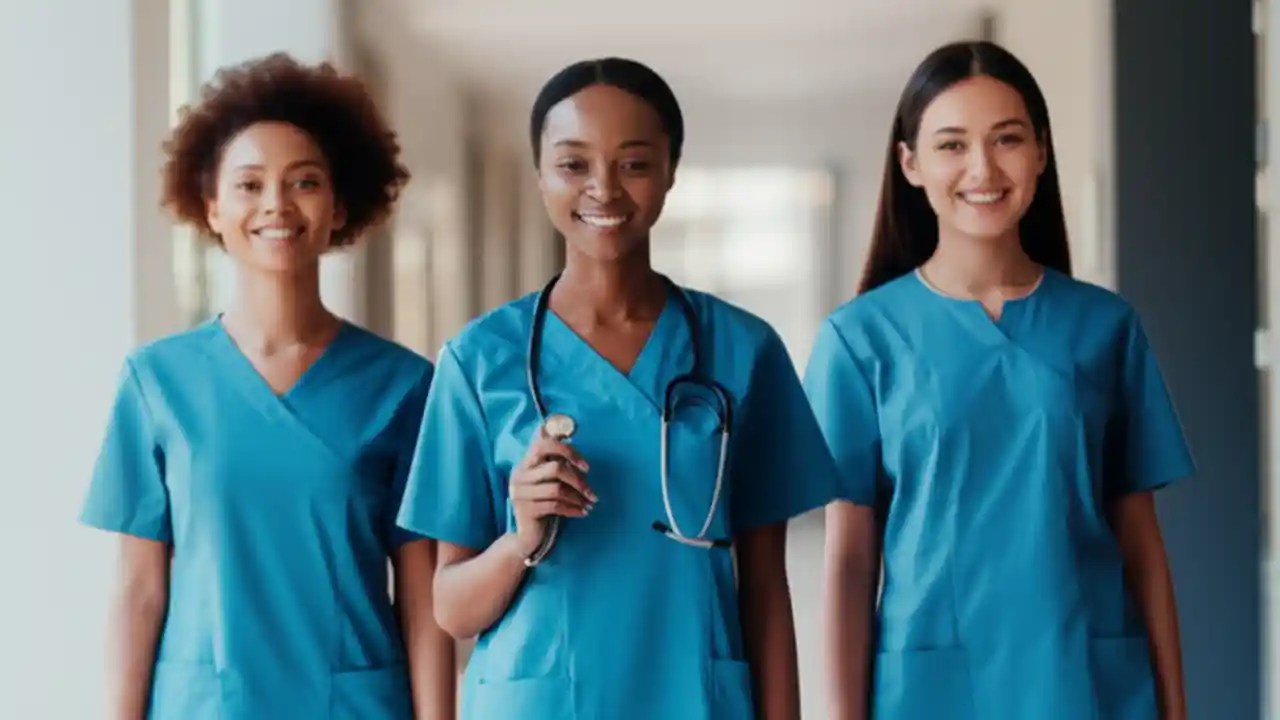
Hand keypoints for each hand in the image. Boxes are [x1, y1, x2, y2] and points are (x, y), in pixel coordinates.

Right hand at [508, 429, 595, 557]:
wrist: (526, 535)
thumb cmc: (542, 501)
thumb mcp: (547, 479)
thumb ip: (554, 458)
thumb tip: (567, 430)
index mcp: (525, 462)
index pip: (544, 444)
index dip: (567, 450)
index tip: (586, 466)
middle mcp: (520, 475)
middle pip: (555, 467)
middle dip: (579, 479)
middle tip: (592, 492)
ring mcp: (521, 493)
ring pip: (557, 489)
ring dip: (578, 497)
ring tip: (589, 504)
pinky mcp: (526, 510)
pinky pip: (555, 506)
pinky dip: (572, 509)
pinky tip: (582, 512)